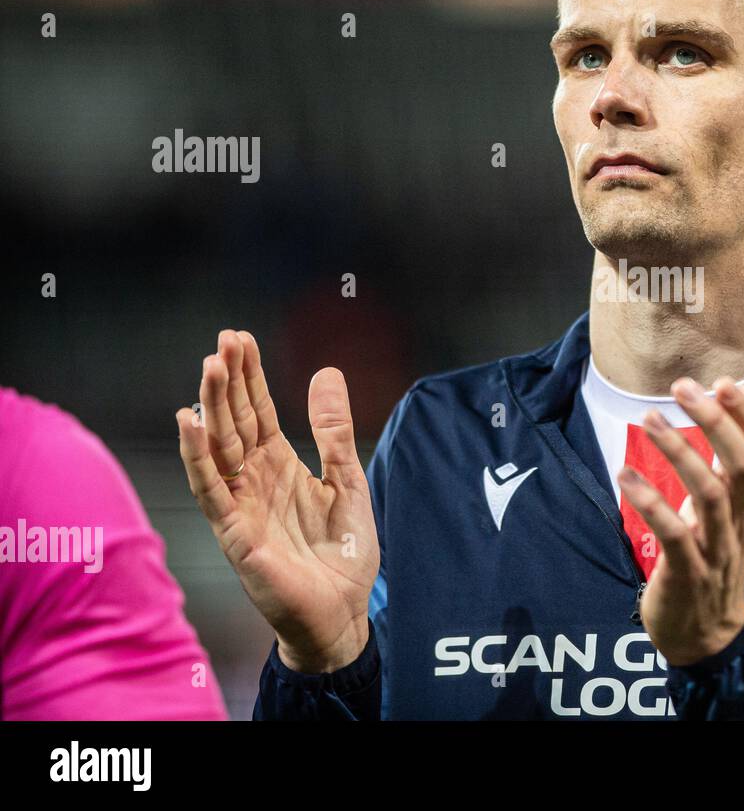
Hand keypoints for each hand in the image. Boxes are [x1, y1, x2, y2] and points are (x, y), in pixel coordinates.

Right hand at [176, 330, 379, 672]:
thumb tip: (326, 372)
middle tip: (223, 339)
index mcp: (280, 465)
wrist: (342, 612)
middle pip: (235, 421)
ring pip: (218, 447)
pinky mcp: (234, 532)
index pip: (259, 411)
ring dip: (211, 406)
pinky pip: (211, 488)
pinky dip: (198, 456)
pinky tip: (190, 422)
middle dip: (228, 380)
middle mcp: (255, 479)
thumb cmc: (342, 552)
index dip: (250, 376)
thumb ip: (333, 431)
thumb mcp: (347, 480)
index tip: (240, 338)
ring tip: (209, 366)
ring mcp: (241, 504)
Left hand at [618, 376, 743, 665]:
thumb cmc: (714, 559)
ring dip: (680, 452)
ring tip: (651, 418)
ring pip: (710, 494)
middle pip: (743, 466)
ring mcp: (717, 550)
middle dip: (716, 422)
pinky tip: (626, 475)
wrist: (707, 637)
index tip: (724, 381)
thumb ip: (735, 452)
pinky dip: (651, 502)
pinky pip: (674, 535)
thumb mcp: (730, 505)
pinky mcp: (688, 573)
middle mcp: (741, 523)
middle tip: (684, 387)